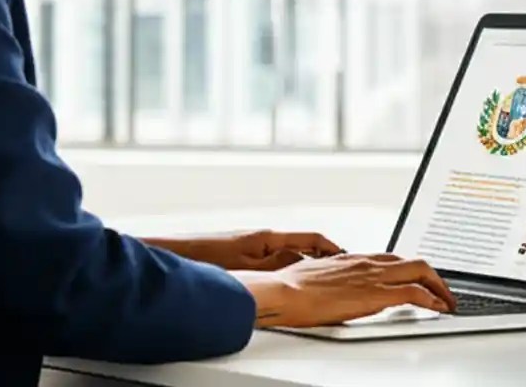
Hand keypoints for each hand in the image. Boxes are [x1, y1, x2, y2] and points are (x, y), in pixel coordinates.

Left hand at [141, 229, 343, 270]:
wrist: (177, 253)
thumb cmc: (207, 257)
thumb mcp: (249, 265)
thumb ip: (278, 264)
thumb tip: (304, 261)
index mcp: (270, 238)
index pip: (312, 238)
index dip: (333, 248)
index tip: (348, 256)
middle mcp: (264, 240)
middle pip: (303, 248)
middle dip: (321, 260)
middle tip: (338, 273)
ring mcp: (254, 248)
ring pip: (288, 258)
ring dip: (303, 267)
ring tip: (317, 282)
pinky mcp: (244, 257)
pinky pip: (274, 264)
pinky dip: (285, 273)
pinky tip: (284, 286)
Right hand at [233, 253, 457, 327]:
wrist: (283, 292)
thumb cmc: (291, 288)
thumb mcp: (317, 277)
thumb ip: (333, 281)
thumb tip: (335, 290)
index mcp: (353, 258)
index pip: (392, 258)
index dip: (410, 269)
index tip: (419, 280)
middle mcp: (367, 262)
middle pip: (412, 260)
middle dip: (432, 275)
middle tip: (441, 290)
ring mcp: (372, 276)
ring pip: (420, 270)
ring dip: (438, 286)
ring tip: (446, 301)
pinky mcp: (374, 293)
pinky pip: (413, 292)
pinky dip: (432, 299)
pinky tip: (438, 308)